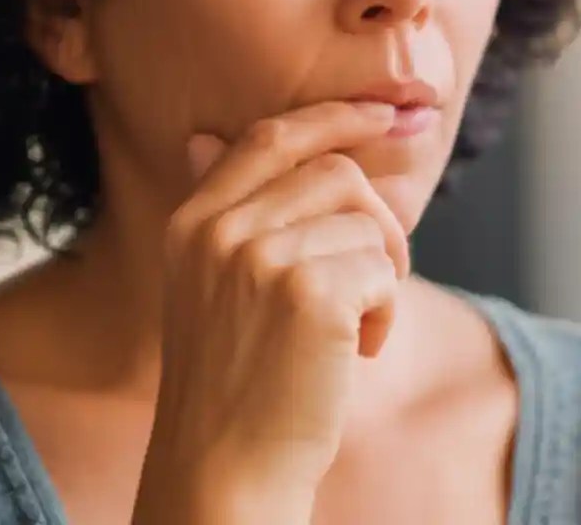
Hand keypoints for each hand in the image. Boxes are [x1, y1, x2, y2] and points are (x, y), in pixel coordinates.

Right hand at [131, 101, 410, 524]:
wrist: (226, 467)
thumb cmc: (238, 381)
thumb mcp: (215, 288)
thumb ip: (239, 214)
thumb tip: (243, 140)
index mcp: (192, 222)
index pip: (270, 137)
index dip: (334, 116)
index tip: (385, 113)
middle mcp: (219, 231)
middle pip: (336, 174)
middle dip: (378, 220)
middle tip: (381, 275)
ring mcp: (260, 259)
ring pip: (367, 223)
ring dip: (384, 274)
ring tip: (359, 328)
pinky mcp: (309, 294)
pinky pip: (384, 269)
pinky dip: (388, 310)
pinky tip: (360, 351)